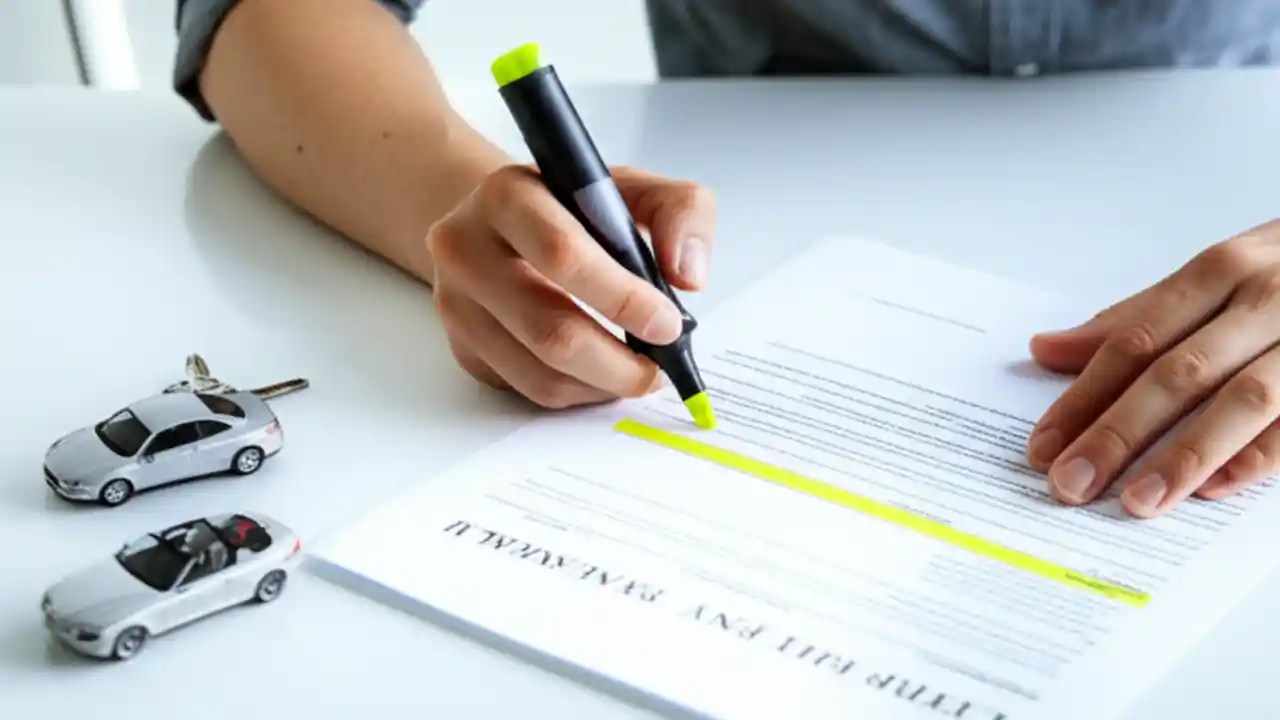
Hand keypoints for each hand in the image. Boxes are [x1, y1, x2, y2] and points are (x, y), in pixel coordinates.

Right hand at [426, 164, 715, 407]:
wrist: (500, 223)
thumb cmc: (570, 206)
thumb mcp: (633, 187)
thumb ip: (681, 211)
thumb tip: (688, 276)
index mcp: (507, 195)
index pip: (563, 254)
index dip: (622, 298)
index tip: (667, 323)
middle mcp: (466, 249)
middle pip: (550, 330)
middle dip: (619, 362)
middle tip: (659, 367)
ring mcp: (457, 305)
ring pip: (540, 374)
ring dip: (603, 384)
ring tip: (637, 371)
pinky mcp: (463, 348)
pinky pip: (529, 389)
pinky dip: (579, 391)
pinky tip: (602, 372)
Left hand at [1026, 219, 1279, 517]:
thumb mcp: (1222, 275)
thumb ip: (1138, 317)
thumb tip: (1047, 350)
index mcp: (1224, 270)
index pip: (1135, 341)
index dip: (1084, 396)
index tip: (1042, 446)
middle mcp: (1269, 296)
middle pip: (1177, 372)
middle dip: (1117, 433)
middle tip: (1069, 484)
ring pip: (1243, 398)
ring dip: (1186, 454)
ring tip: (1136, 502)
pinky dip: (1264, 453)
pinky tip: (1219, 488)